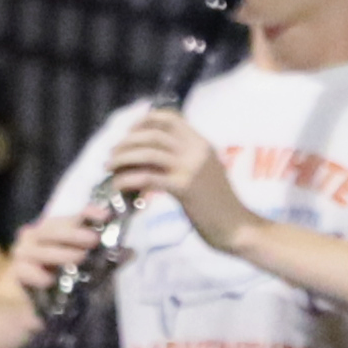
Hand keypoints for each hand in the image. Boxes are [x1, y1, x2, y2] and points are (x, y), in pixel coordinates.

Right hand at [4, 199, 101, 299]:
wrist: (34, 308)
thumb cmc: (64, 284)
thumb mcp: (89, 272)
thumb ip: (107, 261)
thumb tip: (131, 253)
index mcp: (55, 230)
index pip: (72, 217)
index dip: (88, 214)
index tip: (105, 216)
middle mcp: (37, 236)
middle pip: (54, 229)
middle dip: (74, 234)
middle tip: (93, 240)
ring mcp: (24, 252)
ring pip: (40, 249)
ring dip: (60, 253)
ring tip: (79, 258)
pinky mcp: (16, 271)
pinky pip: (25, 270)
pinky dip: (38, 275)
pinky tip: (50, 281)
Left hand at [103, 109, 254, 251]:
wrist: (238, 228)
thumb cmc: (220, 205)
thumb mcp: (204, 173)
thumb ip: (183, 161)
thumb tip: (151, 157)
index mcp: (201, 143)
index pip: (170, 118)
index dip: (145, 121)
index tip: (130, 132)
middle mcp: (196, 150)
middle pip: (153, 134)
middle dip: (127, 141)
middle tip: (112, 154)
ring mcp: (191, 168)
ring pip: (148, 152)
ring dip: (123, 157)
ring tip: (109, 167)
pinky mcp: (185, 188)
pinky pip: (148, 178)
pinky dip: (128, 179)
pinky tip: (118, 185)